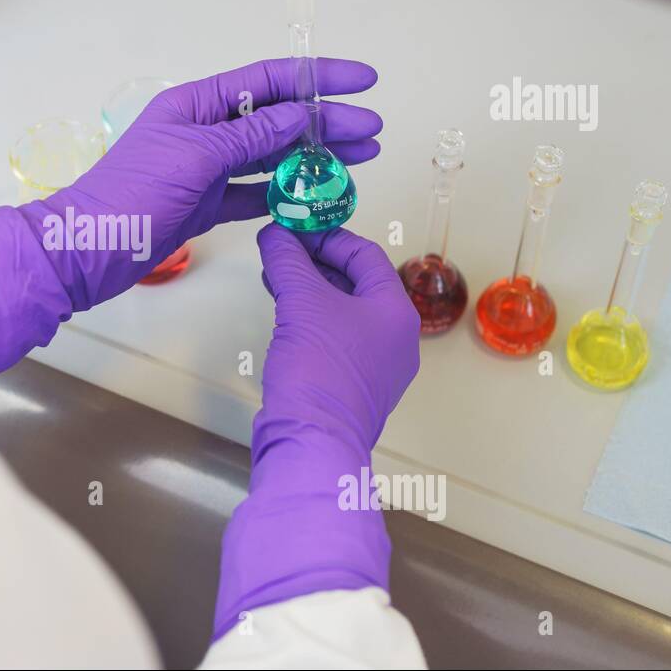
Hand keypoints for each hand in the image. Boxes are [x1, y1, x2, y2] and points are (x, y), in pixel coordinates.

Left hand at [0, 58, 381, 386]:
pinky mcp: (206, 205)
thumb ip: (251, 136)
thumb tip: (300, 114)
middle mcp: (204, 131)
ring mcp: (206, 170)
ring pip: (273, 156)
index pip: (270, 79)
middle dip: (328, 121)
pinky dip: (287, 193)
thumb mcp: (196, 158)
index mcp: (196, 105)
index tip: (363, 79)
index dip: (318, 76)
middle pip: (279, 117)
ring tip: (362, 158)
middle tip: (372, 131)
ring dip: (316, 156)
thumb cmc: (131, 197)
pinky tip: (318, 193)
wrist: (89, 251)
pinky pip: (256, 193)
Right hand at [256, 224, 419, 452]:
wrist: (313, 439)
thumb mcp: (301, 302)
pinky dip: (311, 321)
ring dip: (310, 291)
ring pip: (344, 313)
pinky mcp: (353, 386)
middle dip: (315, 264)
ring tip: (276, 279)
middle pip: (356, 283)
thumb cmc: (319, 370)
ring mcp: (376, 366)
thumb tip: (275, 235)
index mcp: (395, 311)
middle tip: (282, 251)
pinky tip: (285, 316)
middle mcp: (395, 338)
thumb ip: (288, 261)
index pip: (365, 255)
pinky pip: (336, 340)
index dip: (327, 237)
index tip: (295, 230)